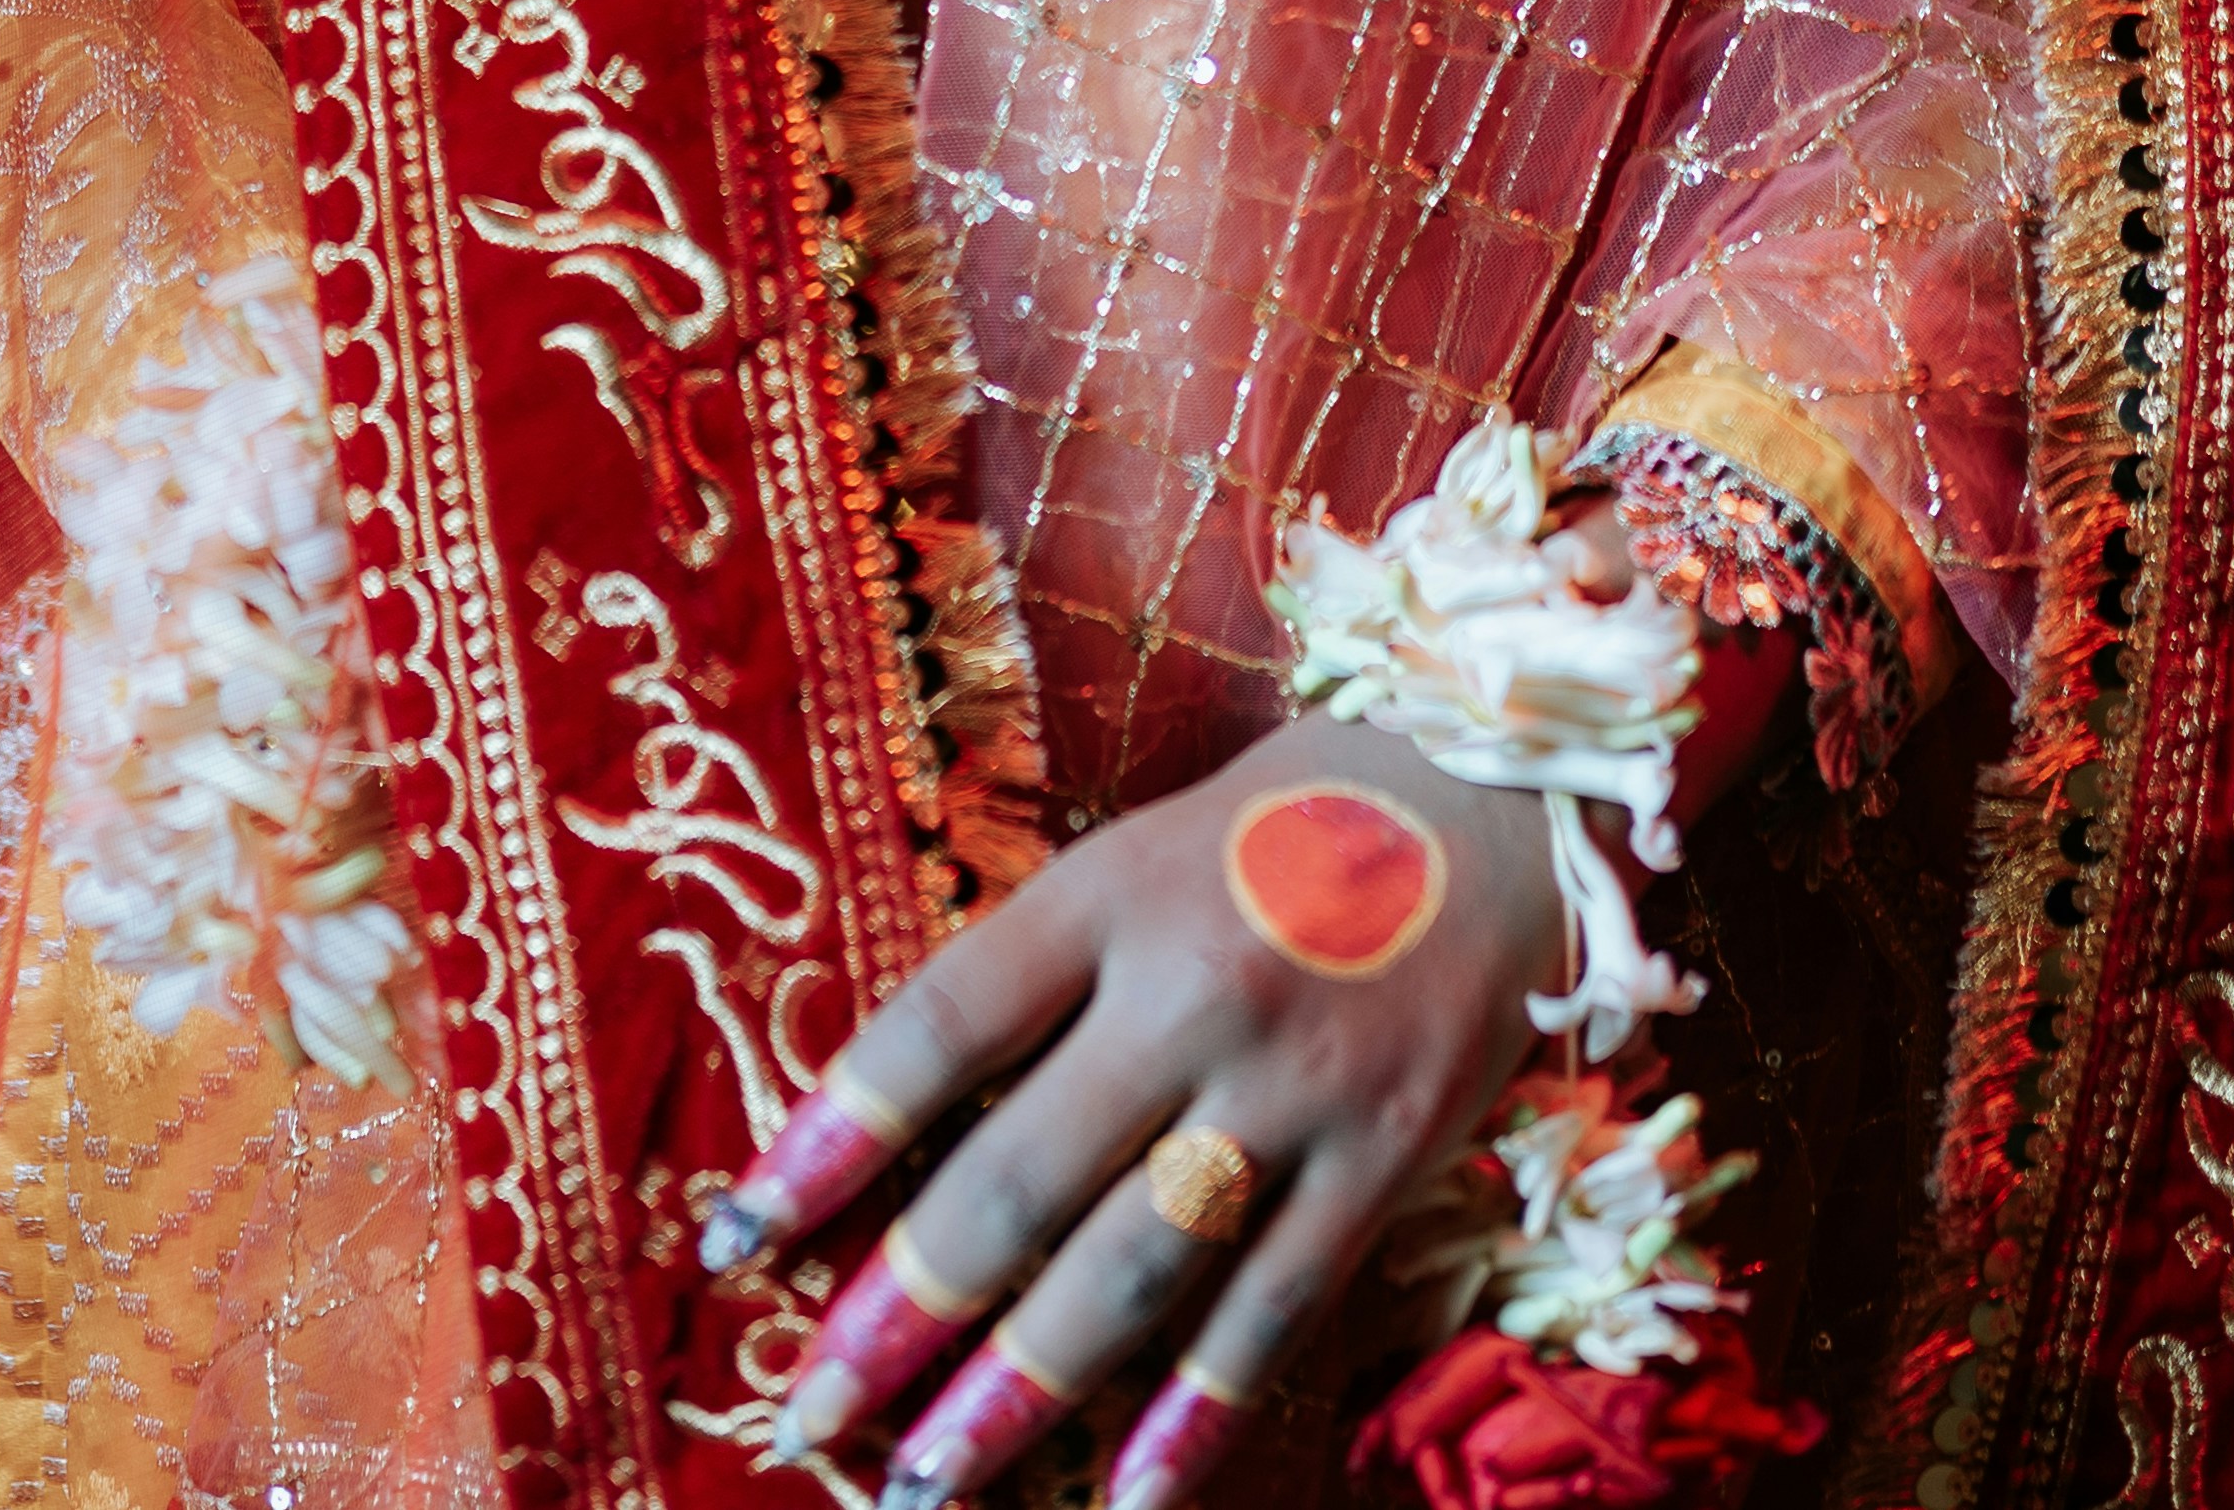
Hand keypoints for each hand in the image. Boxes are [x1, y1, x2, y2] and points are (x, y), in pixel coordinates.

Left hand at [727, 713, 1566, 1506]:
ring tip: (923, 1488)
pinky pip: (1271, 1314)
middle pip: (1019, 1177)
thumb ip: (1045, 978)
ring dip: (1014, 1394)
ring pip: (1130, 1271)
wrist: (1500, 794)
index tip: (734, 1241)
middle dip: (900, 1314)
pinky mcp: (1383, 1160)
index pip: (938, 1029)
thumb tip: (907, 1130)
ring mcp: (1294, 1085)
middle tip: (806, 1416)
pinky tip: (1123, 1501)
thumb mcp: (1141, 853)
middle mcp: (1194, 989)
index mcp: (1113, 894)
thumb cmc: (1283, 822)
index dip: (828, 1141)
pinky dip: (1194, 1420)